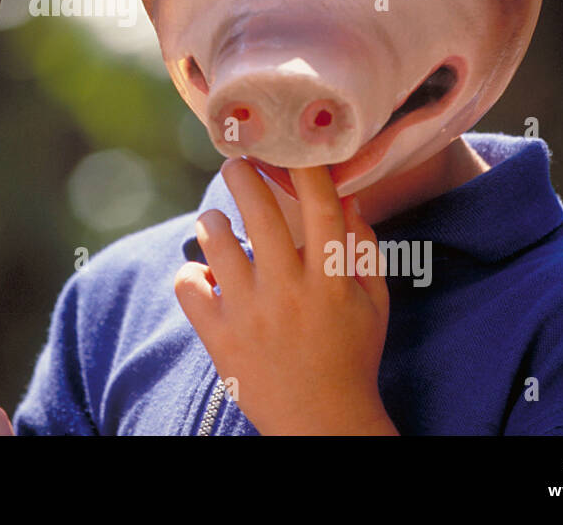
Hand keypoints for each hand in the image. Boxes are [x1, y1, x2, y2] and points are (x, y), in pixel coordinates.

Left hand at [174, 158, 396, 434]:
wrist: (322, 423)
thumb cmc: (352, 356)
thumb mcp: (374, 303)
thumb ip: (364, 248)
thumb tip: (347, 193)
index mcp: (332, 278)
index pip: (320, 204)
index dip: (304, 164)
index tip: (289, 139)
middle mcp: (289, 289)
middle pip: (258, 210)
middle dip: (243, 173)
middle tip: (237, 160)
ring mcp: (249, 312)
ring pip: (215, 240)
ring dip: (212, 220)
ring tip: (216, 221)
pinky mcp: (218, 336)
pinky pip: (188, 285)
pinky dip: (191, 273)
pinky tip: (204, 274)